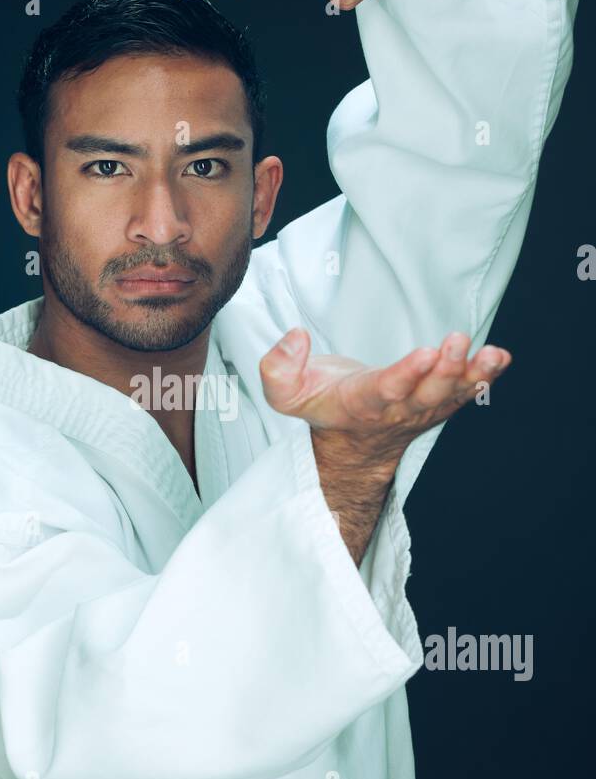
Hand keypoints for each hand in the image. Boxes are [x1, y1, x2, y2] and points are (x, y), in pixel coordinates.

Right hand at [259, 328, 511, 469]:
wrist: (354, 441)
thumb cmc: (324, 405)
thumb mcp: (285, 394)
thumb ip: (278, 368)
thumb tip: (295, 337)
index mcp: (362, 404)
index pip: (386, 391)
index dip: (406, 375)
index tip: (424, 353)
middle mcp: (399, 409)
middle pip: (426, 394)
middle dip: (443, 370)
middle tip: (456, 343)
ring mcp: (425, 407)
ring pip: (452, 394)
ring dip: (473, 373)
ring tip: (491, 354)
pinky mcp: (442, 400)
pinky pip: (467, 390)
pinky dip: (487, 376)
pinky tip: (501, 358)